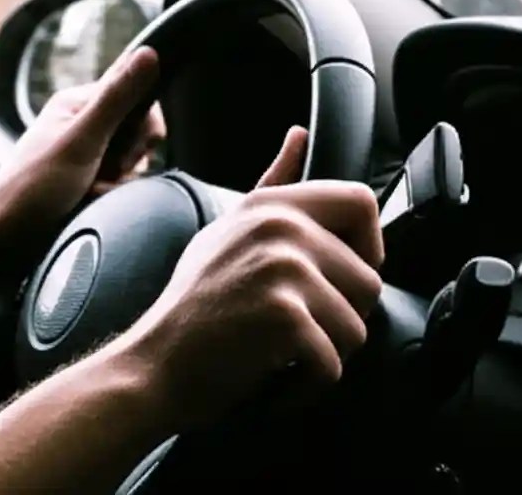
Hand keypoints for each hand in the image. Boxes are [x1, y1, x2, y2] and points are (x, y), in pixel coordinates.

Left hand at [0, 47, 164, 236]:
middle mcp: (82, 124)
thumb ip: (117, 98)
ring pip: (133, 161)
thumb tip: (149, 53)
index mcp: (77, 103)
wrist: (2, 239)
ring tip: (92, 192)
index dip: (142, 126)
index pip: (138, 97)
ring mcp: (85, 154)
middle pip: (138, 131)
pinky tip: (92, 202)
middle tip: (104, 174)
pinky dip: (112, 195)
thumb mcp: (82, 140)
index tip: (125, 149)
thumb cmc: (31, 189)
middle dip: (131, 159)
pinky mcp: (86, 181)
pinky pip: (120, 183)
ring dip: (121, 181)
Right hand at [120, 127, 384, 431]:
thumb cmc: (192, 307)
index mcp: (272, 204)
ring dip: (325, 355)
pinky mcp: (285, 316)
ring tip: (278, 351)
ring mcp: (284, 268)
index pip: (362, 202)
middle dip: (340, 319)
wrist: (152, 366)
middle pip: (369, 280)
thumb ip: (273, 184)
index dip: (367, 247)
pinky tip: (272, 376)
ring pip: (357, 327)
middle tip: (291, 329)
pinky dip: (306, 386)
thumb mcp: (228, 229)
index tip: (338, 278)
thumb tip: (299, 135)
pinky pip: (334, 364)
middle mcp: (281, 227)